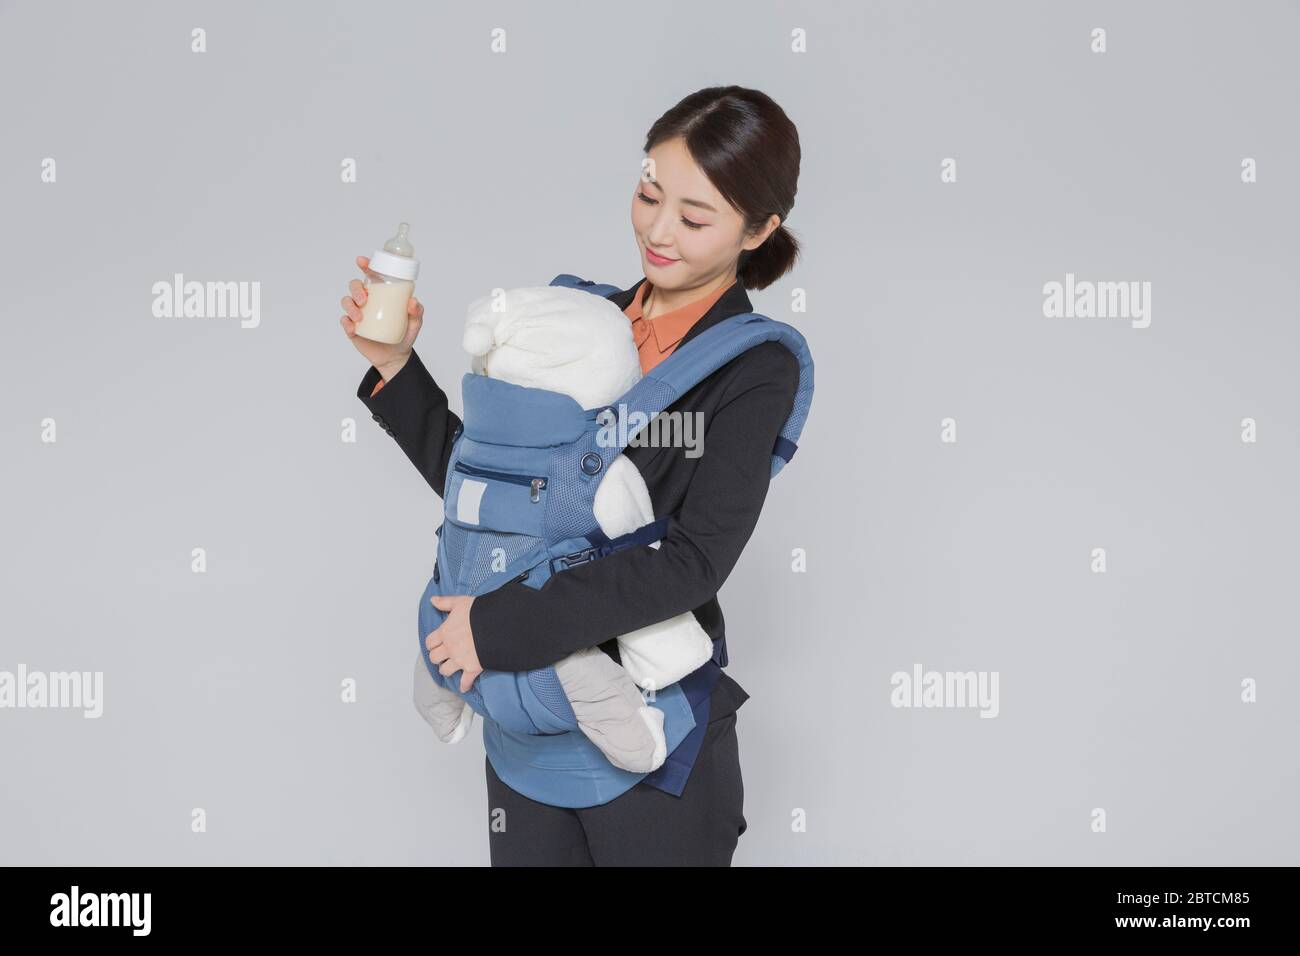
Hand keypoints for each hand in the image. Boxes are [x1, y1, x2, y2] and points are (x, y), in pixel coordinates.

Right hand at [339, 255, 424, 379]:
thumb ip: (417, 312)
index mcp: (381, 294)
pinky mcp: (352, 328)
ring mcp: (358, 314)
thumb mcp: (415, 323)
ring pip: (347, 302)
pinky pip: (345, 321)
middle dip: (356, 289)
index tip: (362, 261)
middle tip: (364, 299)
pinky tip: (353, 327)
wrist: (396, 357)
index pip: (370, 275)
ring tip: (359, 317)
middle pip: (354, 286)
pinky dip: (347, 322)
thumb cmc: (405, 335)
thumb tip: (413, 301)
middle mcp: (367, 301)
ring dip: (350, 306)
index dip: (365, 266)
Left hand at [426, 595, 482, 692]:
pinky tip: (464, 688)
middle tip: (442, 655)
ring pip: (445, 670)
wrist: (498, 624)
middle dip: (437, 657)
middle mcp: (450, 648)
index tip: (435, 643)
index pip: (430, 642)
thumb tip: (432, 600)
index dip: (432, 643)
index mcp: (445, 632)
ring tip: (450, 668)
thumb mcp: (460, 602)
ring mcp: (460, 660)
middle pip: (434, 658)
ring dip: (446, 669)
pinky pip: (465, 681)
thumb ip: (445, 602)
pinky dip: (464, 685)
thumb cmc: (480, 612)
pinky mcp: (473, 668)